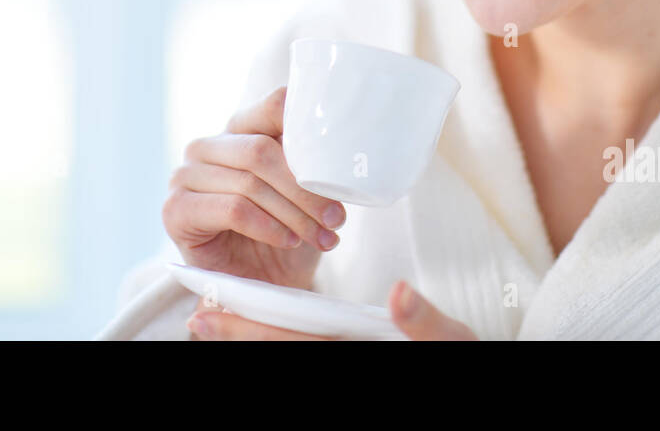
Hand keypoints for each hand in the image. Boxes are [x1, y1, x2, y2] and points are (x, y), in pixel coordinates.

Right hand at [162, 86, 346, 290]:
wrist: (262, 288)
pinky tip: (288, 241)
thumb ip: (309, 160)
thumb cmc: (286, 232)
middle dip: (304, 188)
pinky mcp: (176, 210)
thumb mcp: (304, 191)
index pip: (272, 107)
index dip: (306, 130)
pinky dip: (268, 226)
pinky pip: (233, 209)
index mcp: (238, 128)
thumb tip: (338, 148)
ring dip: (293, 213)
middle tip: (336, 218)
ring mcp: (185, 176)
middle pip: (261, 150)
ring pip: (249, 182)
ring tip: (322, 236)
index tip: (338, 165)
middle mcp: (207, 146)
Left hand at [185, 280, 477, 340]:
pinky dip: (277, 339)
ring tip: (213, 323)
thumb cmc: (462, 355)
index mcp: (358, 351)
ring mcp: (340, 364)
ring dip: (251, 339)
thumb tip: (398, 295)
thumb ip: (425, 320)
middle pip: (280, 350)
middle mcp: (341, 363)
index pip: (297, 341)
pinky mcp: (343, 359)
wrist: (461, 362)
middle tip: (197, 318)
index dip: (253, 327)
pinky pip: (302, 349)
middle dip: (238, 335)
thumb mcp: (452, 339)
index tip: (212, 313)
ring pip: (286, 352)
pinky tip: (258, 329)